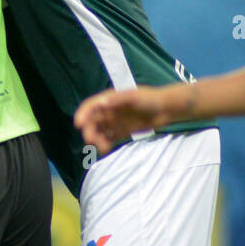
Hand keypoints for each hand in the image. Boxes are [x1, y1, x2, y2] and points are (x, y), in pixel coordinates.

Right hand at [73, 85, 192, 155]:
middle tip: (93, 142)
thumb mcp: (134, 97)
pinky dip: (104, 143)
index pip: (90, 106)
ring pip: (98, 131)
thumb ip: (117, 100)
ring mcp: (114, 121)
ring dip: (96, 139)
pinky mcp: (120, 131)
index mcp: (109, 99)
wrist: (165, 109)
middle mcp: (108, 110)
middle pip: (92, 121)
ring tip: (103, 148)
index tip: (78, 125)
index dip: (82, 114)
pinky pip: (108, 138)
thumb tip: (101, 103)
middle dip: (89, 131)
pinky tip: (106, 148)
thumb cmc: (150, 99)